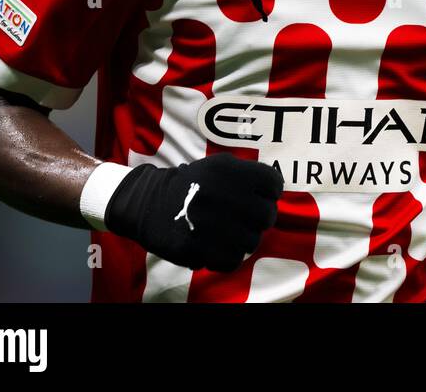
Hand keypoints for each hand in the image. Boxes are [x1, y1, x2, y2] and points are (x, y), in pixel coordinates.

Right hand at [104, 153, 282, 271]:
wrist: (149, 203)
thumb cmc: (194, 185)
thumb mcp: (220, 166)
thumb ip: (250, 175)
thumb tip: (276, 192)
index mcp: (229, 170)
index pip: (273, 184)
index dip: (269, 193)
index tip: (258, 197)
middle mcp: (222, 194)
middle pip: (267, 215)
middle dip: (259, 219)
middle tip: (245, 219)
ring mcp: (209, 222)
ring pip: (252, 241)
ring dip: (244, 240)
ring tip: (229, 233)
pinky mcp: (196, 247)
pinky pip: (232, 260)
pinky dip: (229, 257)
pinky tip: (218, 247)